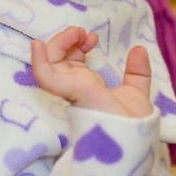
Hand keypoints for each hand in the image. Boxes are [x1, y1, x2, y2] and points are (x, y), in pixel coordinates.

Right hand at [30, 26, 152, 117]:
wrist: (136, 142)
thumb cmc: (133, 126)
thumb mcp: (137, 92)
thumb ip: (137, 72)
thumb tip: (138, 49)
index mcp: (87, 88)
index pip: (71, 62)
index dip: (77, 45)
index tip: (93, 37)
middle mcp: (76, 89)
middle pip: (58, 59)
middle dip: (66, 39)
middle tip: (83, 33)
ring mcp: (72, 90)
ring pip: (49, 63)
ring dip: (58, 42)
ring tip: (76, 33)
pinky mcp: (72, 92)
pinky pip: (45, 77)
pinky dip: (38, 61)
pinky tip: (37, 45)